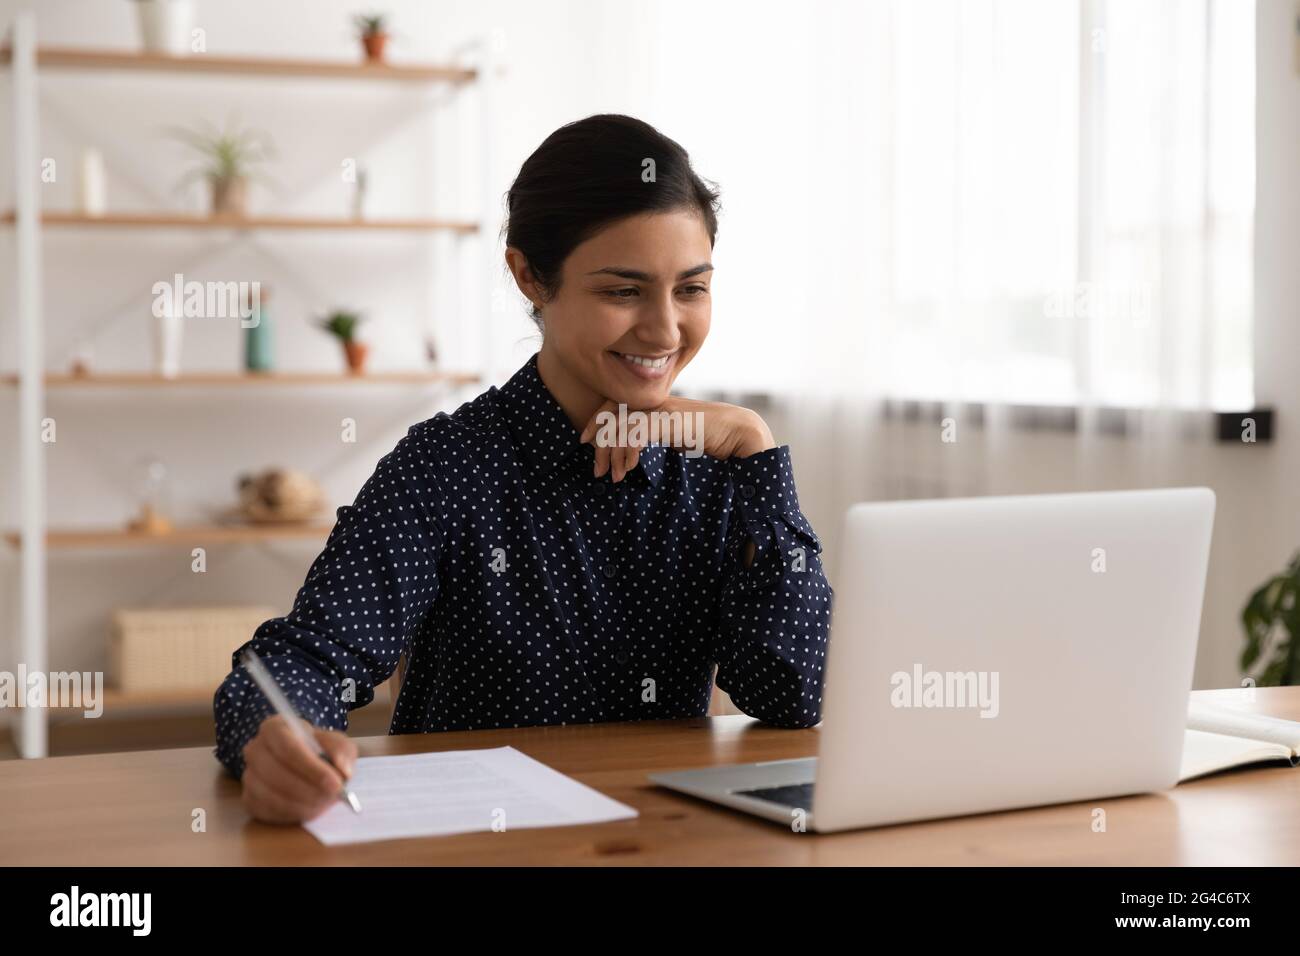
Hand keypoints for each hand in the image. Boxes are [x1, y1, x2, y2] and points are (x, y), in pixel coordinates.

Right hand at [240, 714, 357, 823]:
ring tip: (324, 803)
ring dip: (302, 804)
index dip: (311, 768)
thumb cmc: (319, 749)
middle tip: (333, 797)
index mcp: (273, 728)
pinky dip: (291, 814)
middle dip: (308, 790)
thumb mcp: (336, 742)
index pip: (287, 748)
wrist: (303, 762)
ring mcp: (249, 776)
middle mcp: (255, 750)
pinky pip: (268, 811)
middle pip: (276, 773)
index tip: (335, 783)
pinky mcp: (249, 799)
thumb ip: (342, 751)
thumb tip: (342, 770)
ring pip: (270, 795)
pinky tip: (309, 809)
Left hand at [578, 396, 775, 482]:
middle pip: (611, 413)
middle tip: (597, 469)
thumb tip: (633, 453)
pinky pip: (638, 432)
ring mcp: (663, 410)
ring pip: (621, 425)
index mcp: (653, 403)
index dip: (596, 421)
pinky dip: (628, 450)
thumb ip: (655, 437)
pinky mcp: (671, 421)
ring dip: (612, 453)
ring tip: (614, 475)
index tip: (587, 443)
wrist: (738, 432)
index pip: (613, 404)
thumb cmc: (709, 438)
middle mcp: (654, 402)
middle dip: (599, 442)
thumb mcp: (674, 436)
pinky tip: (629, 468)